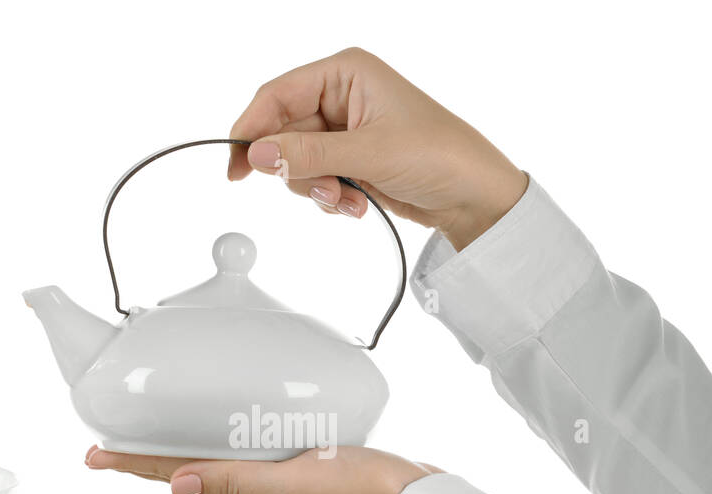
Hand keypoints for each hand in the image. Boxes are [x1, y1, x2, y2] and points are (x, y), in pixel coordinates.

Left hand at [86, 444, 441, 493]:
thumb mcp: (290, 486)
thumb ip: (235, 483)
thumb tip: (175, 487)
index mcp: (245, 491)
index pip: (175, 474)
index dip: (131, 464)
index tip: (91, 455)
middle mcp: (255, 486)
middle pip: (188, 464)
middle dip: (148, 454)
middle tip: (112, 440)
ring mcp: (280, 476)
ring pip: (219, 455)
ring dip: (185, 442)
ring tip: (160, 428)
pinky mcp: (306, 462)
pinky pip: (256, 445)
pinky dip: (234, 433)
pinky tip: (242, 419)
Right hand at [228, 47, 528, 249]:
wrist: (475, 196)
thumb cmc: (440, 155)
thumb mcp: (368, 153)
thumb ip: (308, 155)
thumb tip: (256, 155)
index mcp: (346, 73)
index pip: (277, 96)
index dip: (251, 130)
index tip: (236, 167)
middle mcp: (342, 96)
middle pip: (283, 135)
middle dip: (299, 171)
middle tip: (325, 189)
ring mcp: (345, 131)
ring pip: (297, 164)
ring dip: (318, 189)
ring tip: (350, 199)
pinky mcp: (351, 161)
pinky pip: (317, 181)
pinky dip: (331, 198)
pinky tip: (358, 204)